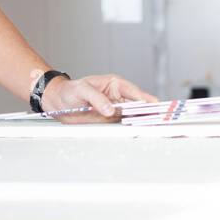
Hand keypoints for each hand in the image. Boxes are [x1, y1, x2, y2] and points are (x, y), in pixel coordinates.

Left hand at [41, 74, 158, 123]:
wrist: (58, 102)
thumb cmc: (69, 91)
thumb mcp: (81, 90)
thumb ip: (97, 99)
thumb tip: (111, 110)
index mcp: (116, 85)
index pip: (136, 93)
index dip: (149, 101)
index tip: (158, 109)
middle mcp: (119, 97)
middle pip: (140, 107)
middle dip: (152, 114)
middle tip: (162, 123)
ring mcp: (117, 110)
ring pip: (135, 117)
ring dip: (145, 123)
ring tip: (156, 131)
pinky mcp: (111, 121)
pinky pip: (125, 126)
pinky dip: (134, 130)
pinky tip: (141, 134)